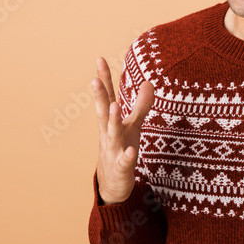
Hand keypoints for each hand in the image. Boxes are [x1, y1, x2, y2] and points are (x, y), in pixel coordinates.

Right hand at [93, 56, 153, 203]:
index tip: (99, 59)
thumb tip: (149, 82)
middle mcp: (108, 134)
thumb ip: (140, 105)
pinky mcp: (121, 168)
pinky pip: (125, 162)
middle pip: (103, 112)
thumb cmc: (121, 149)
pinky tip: (131, 150)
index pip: (107, 97)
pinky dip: (127, 156)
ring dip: (112, 121)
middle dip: (100, 96)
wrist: (113, 184)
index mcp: (110, 122)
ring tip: (115, 106)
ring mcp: (113, 150)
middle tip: (94, 80)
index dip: (104, 79)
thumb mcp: (132, 126)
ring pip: (112, 134)